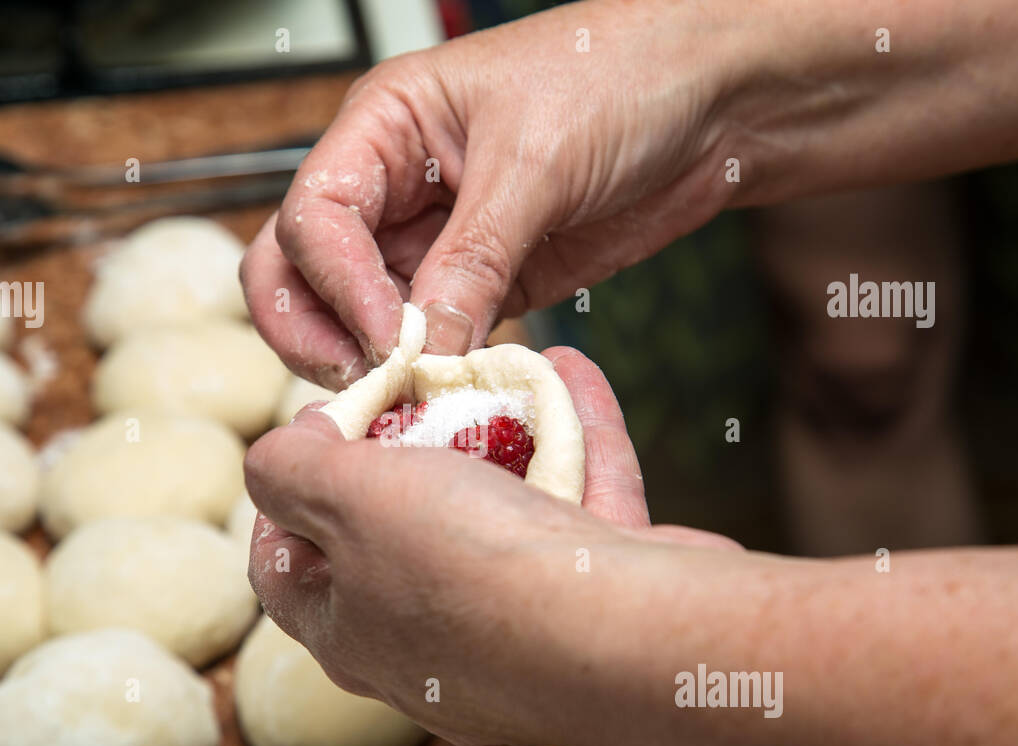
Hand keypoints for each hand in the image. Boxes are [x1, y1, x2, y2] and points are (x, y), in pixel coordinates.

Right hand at [240, 0, 735, 387]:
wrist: (713, 102)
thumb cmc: (621, 75)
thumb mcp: (534, 161)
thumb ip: (472, 258)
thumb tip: (422, 346)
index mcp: (384, 127)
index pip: (313, 214)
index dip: (334, 281)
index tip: (384, 334)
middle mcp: (395, 189)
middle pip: (304, 273)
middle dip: (315, 331)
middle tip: (365, 382)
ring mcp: (436, 244)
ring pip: (361, 318)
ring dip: (375, 364)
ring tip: (411, 398)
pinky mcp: (485, 287)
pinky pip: (434, 340)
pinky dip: (435, 373)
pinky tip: (454, 392)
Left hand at [244, 347, 737, 745]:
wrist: (629, 639)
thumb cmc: (470, 568)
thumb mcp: (347, 497)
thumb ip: (291, 469)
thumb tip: (284, 450)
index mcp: (351, 636)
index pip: (284, 572)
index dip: (283, 498)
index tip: (315, 433)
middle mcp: (428, 650)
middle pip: (395, 539)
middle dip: (403, 456)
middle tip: (411, 395)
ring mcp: (518, 636)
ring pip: (496, 522)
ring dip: (495, 440)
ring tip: (493, 366)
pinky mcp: (594, 609)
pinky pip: (576, 513)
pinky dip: (572, 441)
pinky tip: (569, 374)